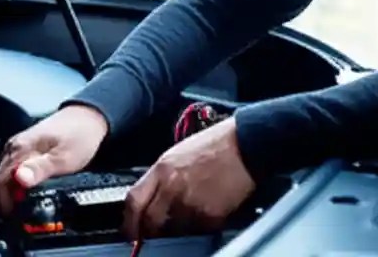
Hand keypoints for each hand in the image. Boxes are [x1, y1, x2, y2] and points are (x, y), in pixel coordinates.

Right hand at [0, 104, 108, 215]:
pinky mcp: (24, 148)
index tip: (15, 219)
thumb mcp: (63, 158)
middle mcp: (13, 147)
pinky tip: (27, 192)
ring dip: (9, 193)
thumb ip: (40, 169)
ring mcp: (17, 146)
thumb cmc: (79, 137)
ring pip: (4, 176)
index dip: (4, 204)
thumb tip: (19, 179)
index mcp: (19, 149)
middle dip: (5, 201)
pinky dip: (15, 184)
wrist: (89, 117)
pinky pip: (11, 170)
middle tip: (19, 218)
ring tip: (24, 208)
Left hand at [122, 118, 254, 239]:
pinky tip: (207, 212)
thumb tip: (153, 197)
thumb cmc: (217, 144)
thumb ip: (162, 176)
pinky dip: (200, 227)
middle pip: (150, 221)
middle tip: (155, 234)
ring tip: (189, 215)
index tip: (130, 230)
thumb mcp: (179, 153)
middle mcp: (172, 187)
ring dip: (177, 228)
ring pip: (174, 229)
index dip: (129, 221)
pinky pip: (198, 230)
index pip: (134, 201)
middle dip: (150, 231)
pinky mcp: (210, 215)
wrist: (247, 144)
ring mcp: (191, 203)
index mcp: (162, 169)